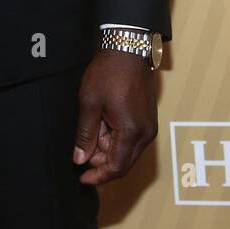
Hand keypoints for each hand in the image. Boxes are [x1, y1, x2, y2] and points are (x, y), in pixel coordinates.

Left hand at [72, 49, 156, 184]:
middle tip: (82, 155)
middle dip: (102, 164)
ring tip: (90, 133)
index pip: (116, 167)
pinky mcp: (148, 120)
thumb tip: (80, 159)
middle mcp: (145, 134)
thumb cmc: (109, 73)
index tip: (82, 178)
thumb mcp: (89, 103)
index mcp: (131, 132)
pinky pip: (132, 140)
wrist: (129, 50)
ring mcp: (149, 127)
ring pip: (127, 152)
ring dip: (108, 150)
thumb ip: (85, 134)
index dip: (98, 176)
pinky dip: (116, 140)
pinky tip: (102, 128)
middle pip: (124, 163)